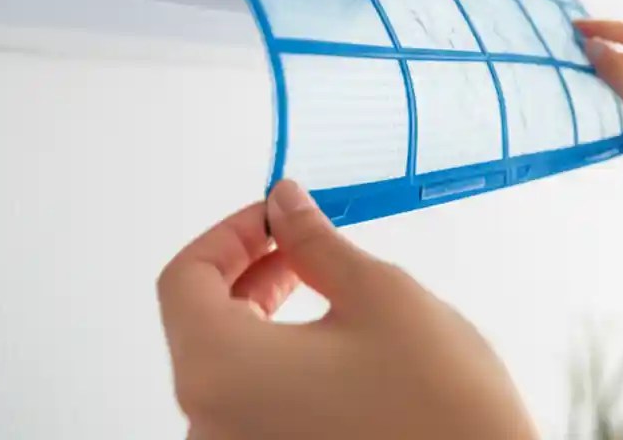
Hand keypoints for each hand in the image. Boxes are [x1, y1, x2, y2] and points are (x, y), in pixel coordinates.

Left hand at [157, 180, 536, 439]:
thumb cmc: (438, 403)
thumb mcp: (378, 294)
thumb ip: (314, 242)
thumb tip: (285, 204)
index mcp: (222, 370)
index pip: (184, 280)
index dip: (229, 233)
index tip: (272, 215)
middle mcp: (211, 422)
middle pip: (197, 324)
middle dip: (247, 271)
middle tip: (298, 243)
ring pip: (224, 365)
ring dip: (260, 316)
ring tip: (321, 287)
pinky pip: (248, 404)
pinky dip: (274, 362)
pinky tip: (325, 343)